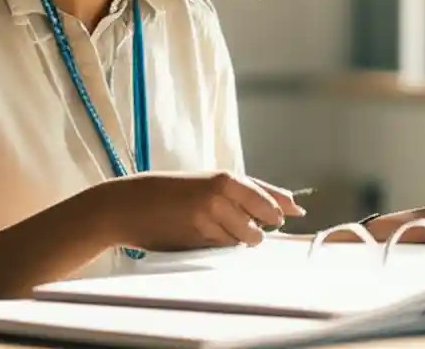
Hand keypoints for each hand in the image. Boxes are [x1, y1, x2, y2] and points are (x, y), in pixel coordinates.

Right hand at [90, 171, 306, 251]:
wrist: (126, 204)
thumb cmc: (164, 192)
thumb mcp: (202, 182)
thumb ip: (237, 192)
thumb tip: (280, 205)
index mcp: (225, 177)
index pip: (268, 193)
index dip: (284, 204)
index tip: (298, 211)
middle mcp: (223, 193)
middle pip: (265, 220)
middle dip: (261, 226)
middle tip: (245, 223)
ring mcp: (212, 215)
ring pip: (246, 237)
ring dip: (239, 238)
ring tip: (214, 227)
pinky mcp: (199, 235)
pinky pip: (224, 247)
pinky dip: (219, 245)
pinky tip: (200, 234)